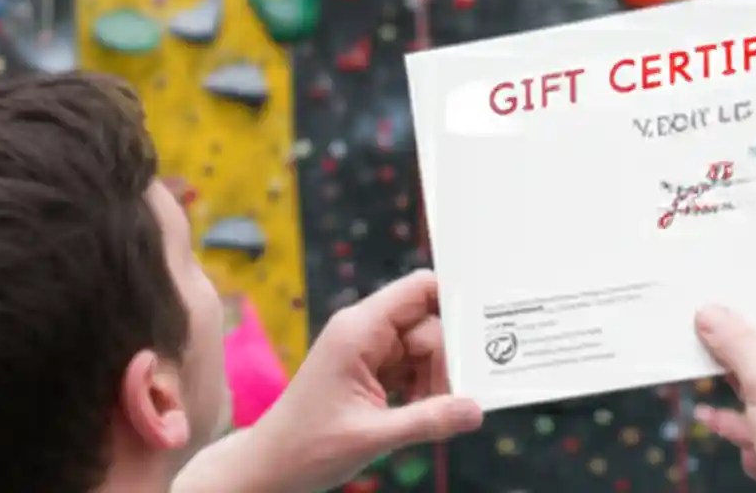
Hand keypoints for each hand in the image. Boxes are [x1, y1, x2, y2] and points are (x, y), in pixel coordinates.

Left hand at [248, 270, 482, 491]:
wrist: (270, 467)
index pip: (418, 289)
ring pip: (423, 349)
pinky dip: (422, 390)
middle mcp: (363, 331)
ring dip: (434, 380)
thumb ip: (428, 420)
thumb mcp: (373, 436)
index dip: (454, 297)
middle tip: (453, 397)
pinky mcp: (368, 371)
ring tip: (430, 414)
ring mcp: (365, 351)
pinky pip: (411, 368)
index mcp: (359, 330)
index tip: (485, 322)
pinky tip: (419, 414)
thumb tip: (476, 410)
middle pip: (428, 323)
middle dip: (446, 360)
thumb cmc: (307, 448)